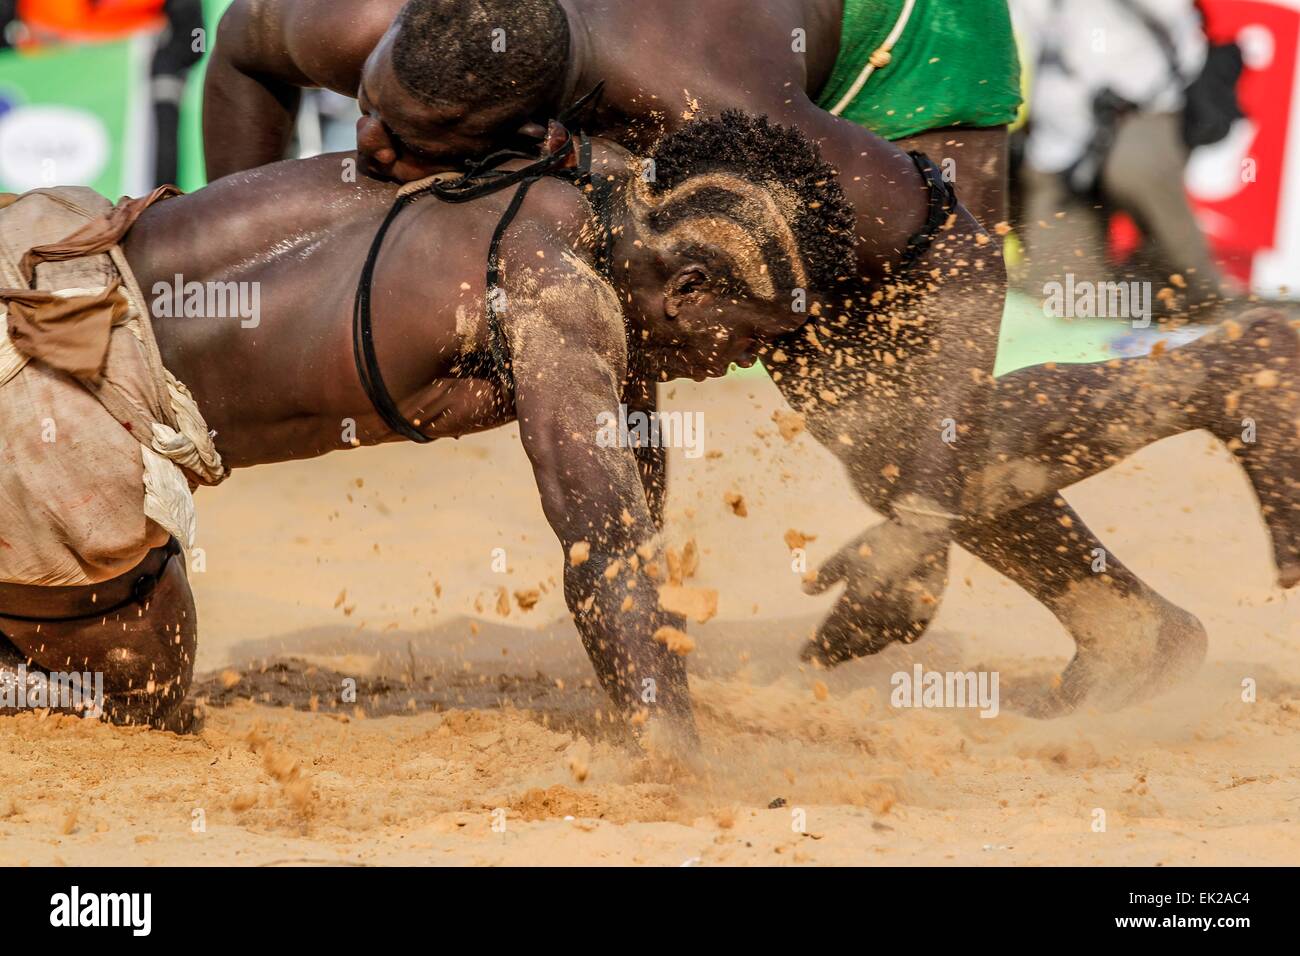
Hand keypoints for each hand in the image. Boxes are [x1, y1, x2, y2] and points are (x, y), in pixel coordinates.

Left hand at [800, 522, 950, 664]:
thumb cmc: (881, 541)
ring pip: (876, 645)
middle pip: (852, 644)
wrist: (925, 531)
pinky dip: (889, 639)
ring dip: (858, 652)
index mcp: (858, 601)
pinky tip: (882, 638)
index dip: (816, 646)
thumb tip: (805, 591)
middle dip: (835, 655)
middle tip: (823, 663)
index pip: (831, 632)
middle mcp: (881, 617)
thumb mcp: (847, 553)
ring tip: (847, 655)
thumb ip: (825, 575)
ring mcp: (904, 620)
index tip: (803, 656)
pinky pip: (903, 637)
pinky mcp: (924, 618)